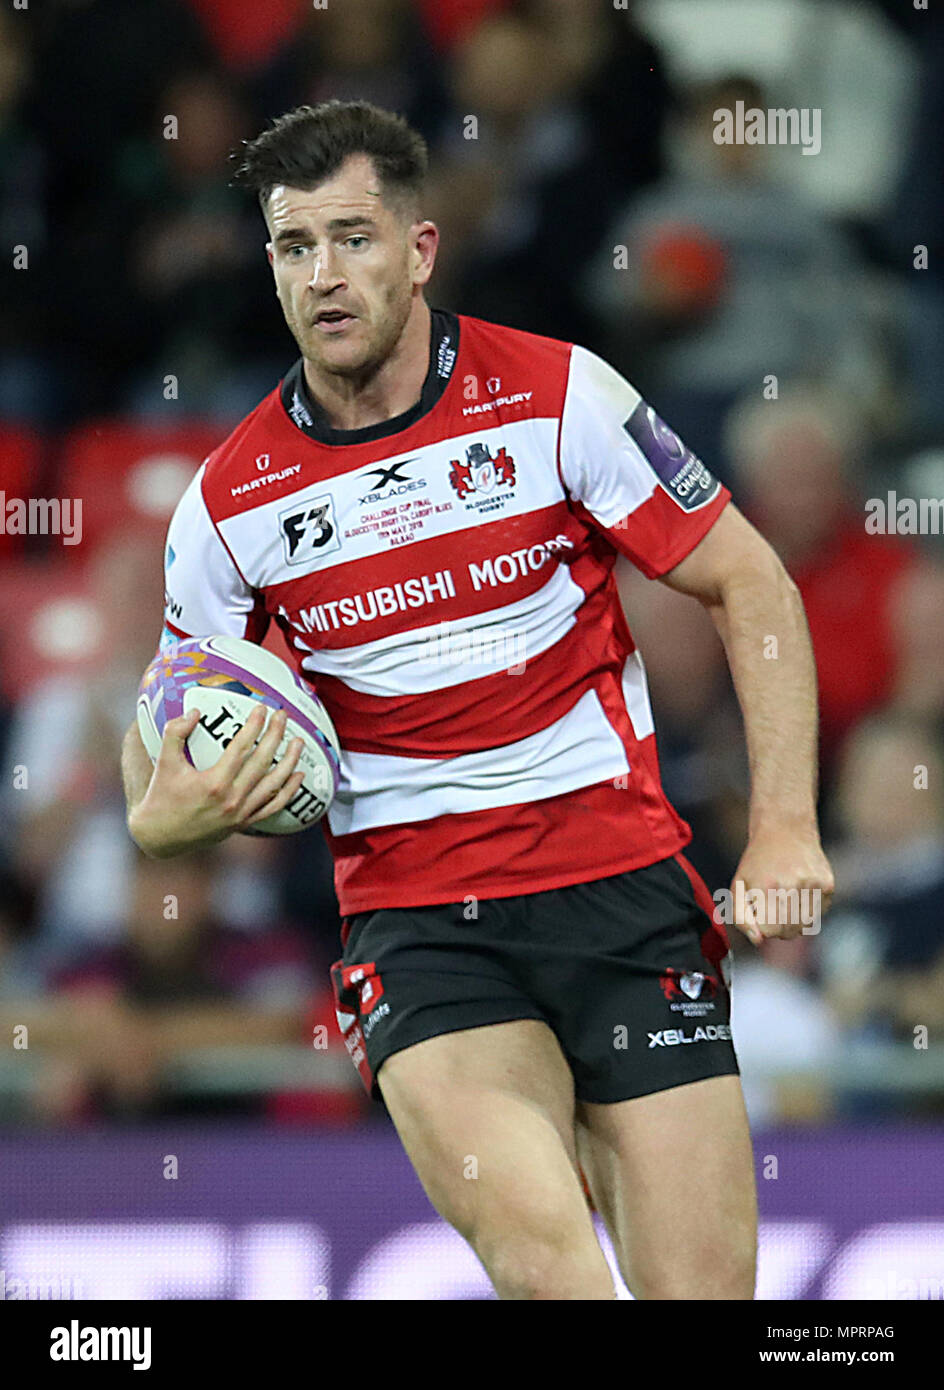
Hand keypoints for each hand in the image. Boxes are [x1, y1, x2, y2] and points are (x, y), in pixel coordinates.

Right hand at [128, 705, 304, 857]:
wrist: (160, 837)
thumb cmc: (161, 798)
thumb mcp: (164, 763)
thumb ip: (175, 733)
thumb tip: (194, 712)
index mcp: (213, 784)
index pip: (241, 748)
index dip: (254, 726)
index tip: (262, 709)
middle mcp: (231, 800)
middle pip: (262, 762)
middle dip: (275, 736)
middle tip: (282, 716)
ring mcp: (240, 814)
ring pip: (273, 785)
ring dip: (289, 761)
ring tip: (298, 742)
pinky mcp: (243, 824)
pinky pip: (272, 807)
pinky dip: (288, 791)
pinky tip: (299, 776)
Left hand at [728, 827, 834, 946]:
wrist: (785, 830)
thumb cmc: (758, 862)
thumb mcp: (738, 885)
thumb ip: (741, 917)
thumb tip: (758, 941)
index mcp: (767, 888)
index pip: (768, 932)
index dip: (762, 925)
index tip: (760, 911)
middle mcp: (793, 887)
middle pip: (788, 932)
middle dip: (778, 926)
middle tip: (773, 905)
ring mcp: (813, 886)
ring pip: (805, 927)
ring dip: (794, 920)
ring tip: (786, 898)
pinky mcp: (828, 885)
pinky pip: (819, 915)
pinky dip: (809, 910)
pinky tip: (800, 891)